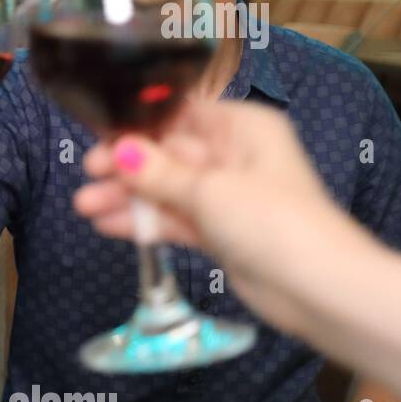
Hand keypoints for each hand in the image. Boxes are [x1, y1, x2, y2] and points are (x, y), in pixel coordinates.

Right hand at [72, 98, 344, 328]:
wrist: (316, 288)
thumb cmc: (272, 221)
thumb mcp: (208, 189)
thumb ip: (158, 172)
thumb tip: (118, 150)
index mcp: (242, 127)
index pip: (181, 113)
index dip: (138, 123)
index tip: (98, 132)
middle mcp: (233, 155)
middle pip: (167, 153)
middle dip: (125, 165)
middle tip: (86, 174)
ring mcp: (225, 196)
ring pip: (165, 189)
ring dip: (127, 197)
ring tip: (84, 207)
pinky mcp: (219, 231)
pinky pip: (173, 219)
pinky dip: (144, 222)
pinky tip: (106, 226)